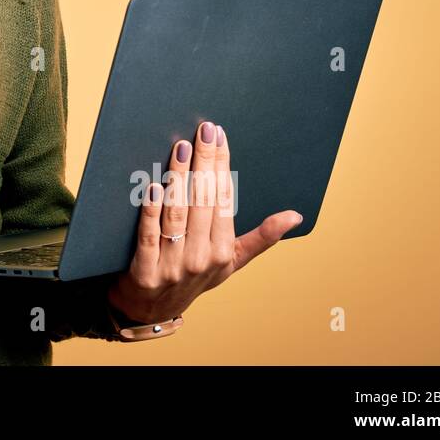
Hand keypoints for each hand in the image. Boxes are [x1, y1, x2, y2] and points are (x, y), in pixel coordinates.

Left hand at [105, 120, 303, 325]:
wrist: (152, 309)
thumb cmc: (195, 277)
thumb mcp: (231, 262)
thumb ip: (261, 239)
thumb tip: (295, 216)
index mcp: (223, 251)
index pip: (224, 200)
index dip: (222, 166)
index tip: (220, 136)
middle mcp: (201, 258)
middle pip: (203, 201)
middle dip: (204, 162)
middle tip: (203, 130)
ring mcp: (172, 265)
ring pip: (177, 214)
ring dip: (178, 179)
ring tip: (180, 148)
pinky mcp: (144, 271)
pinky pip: (148, 235)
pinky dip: (150, 210)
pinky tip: (152, 186)